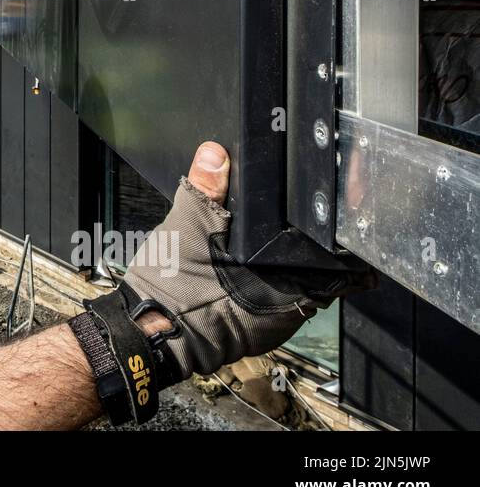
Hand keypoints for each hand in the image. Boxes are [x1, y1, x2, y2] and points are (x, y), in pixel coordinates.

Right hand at [120, 142, 376, 381]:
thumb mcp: (187, 226)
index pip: (337, 263)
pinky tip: (253, 267)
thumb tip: (216, 153)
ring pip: (298, 287)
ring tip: (277, 240)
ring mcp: (274, 324)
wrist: (147, 333)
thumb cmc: (171, 289)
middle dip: (314, 248)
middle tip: (303, 218)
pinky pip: (276, 299)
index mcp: (288, 285)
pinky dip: (272, 282)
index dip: (337, 237)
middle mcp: (289, 309)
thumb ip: (206, 188)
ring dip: (292, 266)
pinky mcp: (255, 329)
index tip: (338, 213)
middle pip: (320, 273)